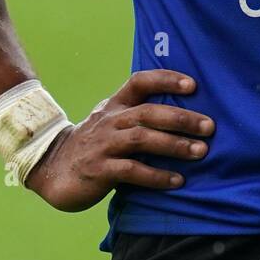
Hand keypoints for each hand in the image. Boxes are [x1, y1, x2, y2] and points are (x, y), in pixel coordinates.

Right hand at [25, 69, 214, 212]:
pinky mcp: (99, 170)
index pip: (140, 82)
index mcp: (115, 105)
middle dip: (181, 118)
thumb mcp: (112, 122)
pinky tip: (177, 180)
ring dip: (174, 145)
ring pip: (142, 139)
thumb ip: (139, 116)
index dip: (166, 79)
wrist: (50, 169)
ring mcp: (103, 145)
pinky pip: (131, 171)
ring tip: (200, 151)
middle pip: (148, 112)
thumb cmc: (94, 145)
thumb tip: (185, 115)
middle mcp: (110, 121)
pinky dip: (157, 175)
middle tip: (209, 127)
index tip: (193, 85)